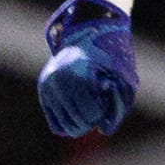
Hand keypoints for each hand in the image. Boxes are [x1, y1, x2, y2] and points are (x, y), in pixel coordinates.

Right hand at [38, 0, 137, 138]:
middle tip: (100, 108)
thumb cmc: (108, 56)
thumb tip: (104, 130)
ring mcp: (48, 85)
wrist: (86, 34)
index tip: (106, 102)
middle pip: (77, 122)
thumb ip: (118, 104)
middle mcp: (58, 79)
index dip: (102, 114)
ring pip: (65, 126)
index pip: (91, 113)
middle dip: (92, 121)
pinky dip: (69, 124)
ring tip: (91, 111)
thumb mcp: (122, 74)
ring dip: (81, 124)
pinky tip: (79, 114)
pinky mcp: (43, 90)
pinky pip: (56, 123)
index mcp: (77, 72)